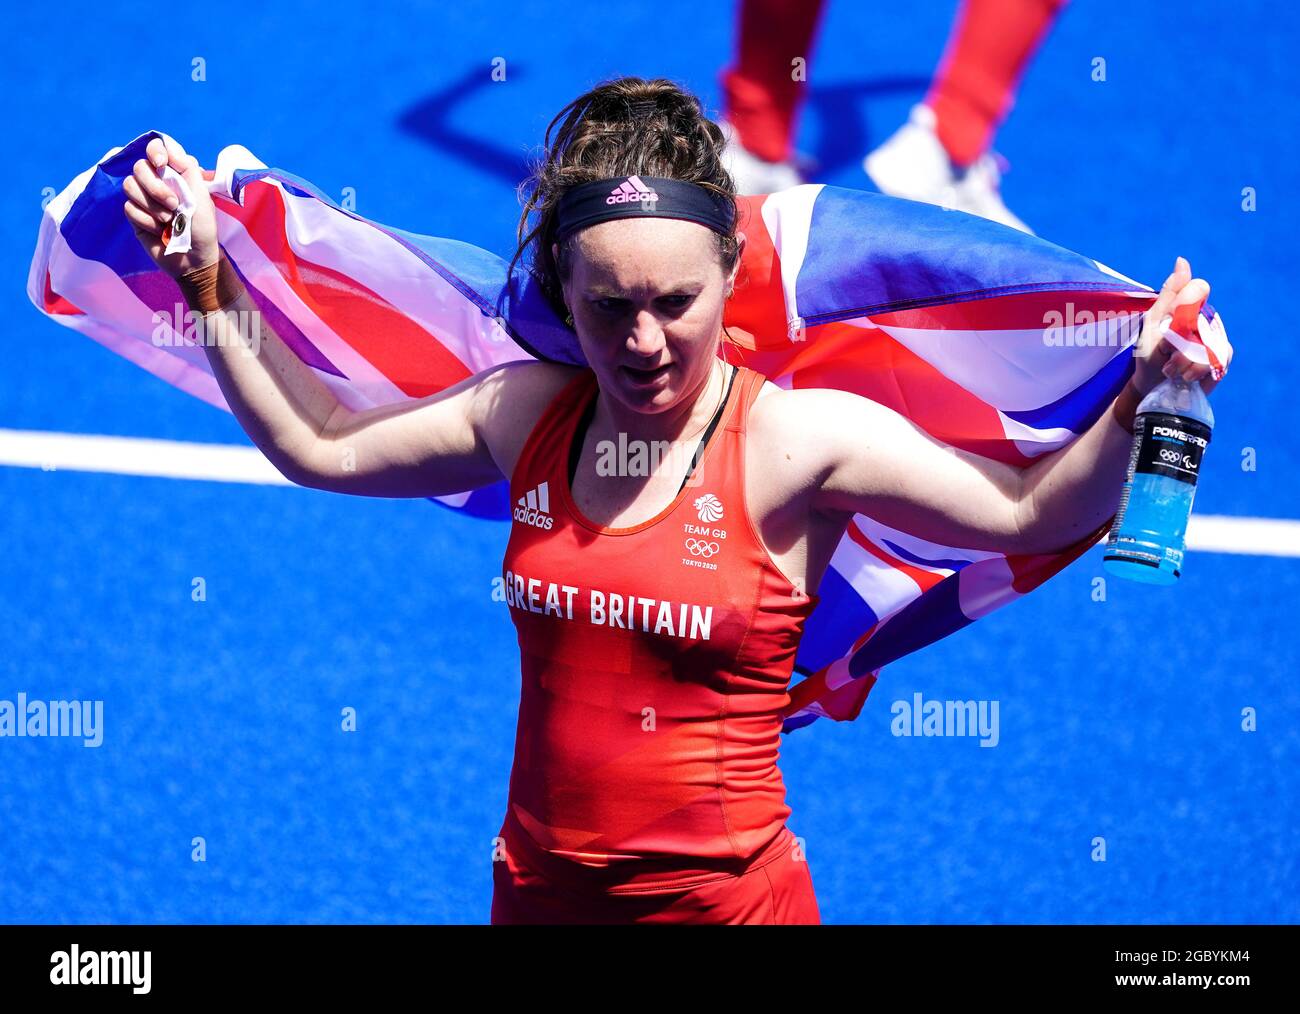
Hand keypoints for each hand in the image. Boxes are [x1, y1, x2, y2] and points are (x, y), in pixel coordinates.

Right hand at [122, 135, 219, 277]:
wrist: (195, 258)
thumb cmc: (202, 227)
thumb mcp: (201, 195)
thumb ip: (187, 168)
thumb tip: (168, 146)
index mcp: (175, 174)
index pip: (156, 149)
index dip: (155, 151)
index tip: (161, 162)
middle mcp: (157, 182)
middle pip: (139, 167)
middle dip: (155, 186)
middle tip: (174, 205)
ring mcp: (144, 198)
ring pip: (130, 186)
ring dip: (151, 205)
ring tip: (169, 220)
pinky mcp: (135, 215)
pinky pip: (129, 208)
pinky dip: (146, 220)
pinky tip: (159, 231)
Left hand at [1130, 256, 1220, 397]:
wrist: (1151, 386)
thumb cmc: (1149, 353)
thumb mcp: (1154, 323)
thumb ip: (1170, 294)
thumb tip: (1182, 260)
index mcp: (1190, 306)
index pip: (1198, 288)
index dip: (1183, 307)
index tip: (1168, 324)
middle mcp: (1207, 319)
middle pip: (1201, 320)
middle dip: (1177, 342)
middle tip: (1165, 353)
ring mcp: (1217, 339)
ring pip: (1209, 343)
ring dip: (1184, 361)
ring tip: (1170, 370)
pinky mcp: (1222, 360)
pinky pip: (1218, 360)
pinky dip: (1196, 371)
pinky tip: (1184, 377)